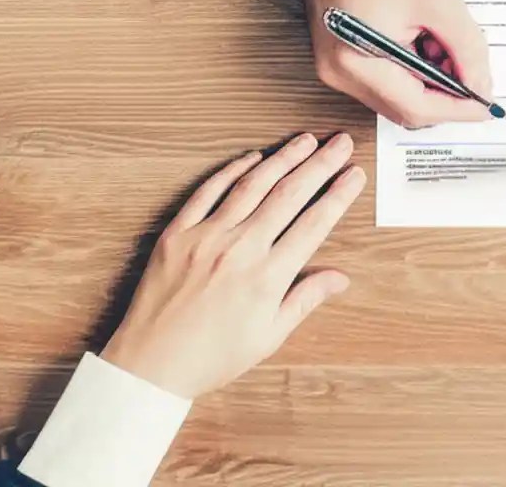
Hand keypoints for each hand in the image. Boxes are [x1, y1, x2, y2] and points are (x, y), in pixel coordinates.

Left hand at [101, 133, 365, 398]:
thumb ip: (305, 299)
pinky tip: (253, 157)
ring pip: (253, 185)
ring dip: (283, 158)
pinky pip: (208, 192)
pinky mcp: (177, 234)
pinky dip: (232, 170)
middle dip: (320, 164)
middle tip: (340, 143)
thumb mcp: (269, 336)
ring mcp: (206, 237)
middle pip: (290, 194)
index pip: (314, 223)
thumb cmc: (213, 357)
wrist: (151, 365)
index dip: (338, 194)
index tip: (355, 174)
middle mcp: (240, 249)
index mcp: (268, 277)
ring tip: (306, 140)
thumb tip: (340, 278)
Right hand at [293, 0, 492, 127]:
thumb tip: (481, 86)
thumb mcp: (437, 1)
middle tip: (470, 70)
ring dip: (428, 84)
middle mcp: (341, 76)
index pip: (417, 107)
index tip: (486, 105)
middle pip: (406, 110)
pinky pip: (384, 85)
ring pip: (397, 100)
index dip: (457, 109)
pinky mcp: (341, 63)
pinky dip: (411, 74)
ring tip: (440, 44)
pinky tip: (421, 44)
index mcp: (357, 63)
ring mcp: (337, 72)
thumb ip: (466, 47)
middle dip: (444, 96)